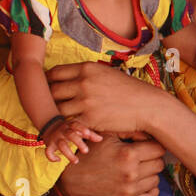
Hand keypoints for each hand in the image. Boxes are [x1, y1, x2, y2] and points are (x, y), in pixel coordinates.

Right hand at [42, 118, 101, 163]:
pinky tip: (59, 160)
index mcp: (70, 125)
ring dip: (68, 154)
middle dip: (78, 143)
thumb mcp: (78, 128)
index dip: (82, 129)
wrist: (50, 125)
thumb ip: (89, 134)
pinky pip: (48, 152)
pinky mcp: (49, 145)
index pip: (76, 125)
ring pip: (61, 145)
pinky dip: (52, 157)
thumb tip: (101, 139)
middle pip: (70, 135)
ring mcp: (55, 138)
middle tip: (86, 151)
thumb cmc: (70, 129)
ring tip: (76, 161)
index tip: (87, 134)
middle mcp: (63, 131)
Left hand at [48, 62, 165, 135]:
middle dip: (48, 99)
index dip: (48, 81)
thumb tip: (70, 79)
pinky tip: (70, 127)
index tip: (47, 87)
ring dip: (57, 114)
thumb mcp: (108, 74)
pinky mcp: (89, 119)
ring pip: (58, 108)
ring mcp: (85, 101)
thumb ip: (88, 75)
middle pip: (52, 90)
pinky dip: (68, 126)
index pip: (55, 72)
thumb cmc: (131, 90)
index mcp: (88, 68)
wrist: (149, 106)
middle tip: (48, 105)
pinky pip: (69, 123)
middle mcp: (84, 83)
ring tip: (57, 118)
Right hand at [55, 132, 164, 195]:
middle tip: (143, 159)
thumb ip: (131, 130)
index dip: (153, 146)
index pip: (159, 149)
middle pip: (159, 164)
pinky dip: (150, 191)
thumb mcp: (108, 136)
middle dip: (152, 160)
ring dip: (149, 175)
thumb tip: (152, 132)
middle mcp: (130, 174)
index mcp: (128, 155)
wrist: (72, 178)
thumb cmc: (91, 153)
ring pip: (156, 180)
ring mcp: (128, 191)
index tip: (148, 147)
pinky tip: (143, 184)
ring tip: (137, 170)